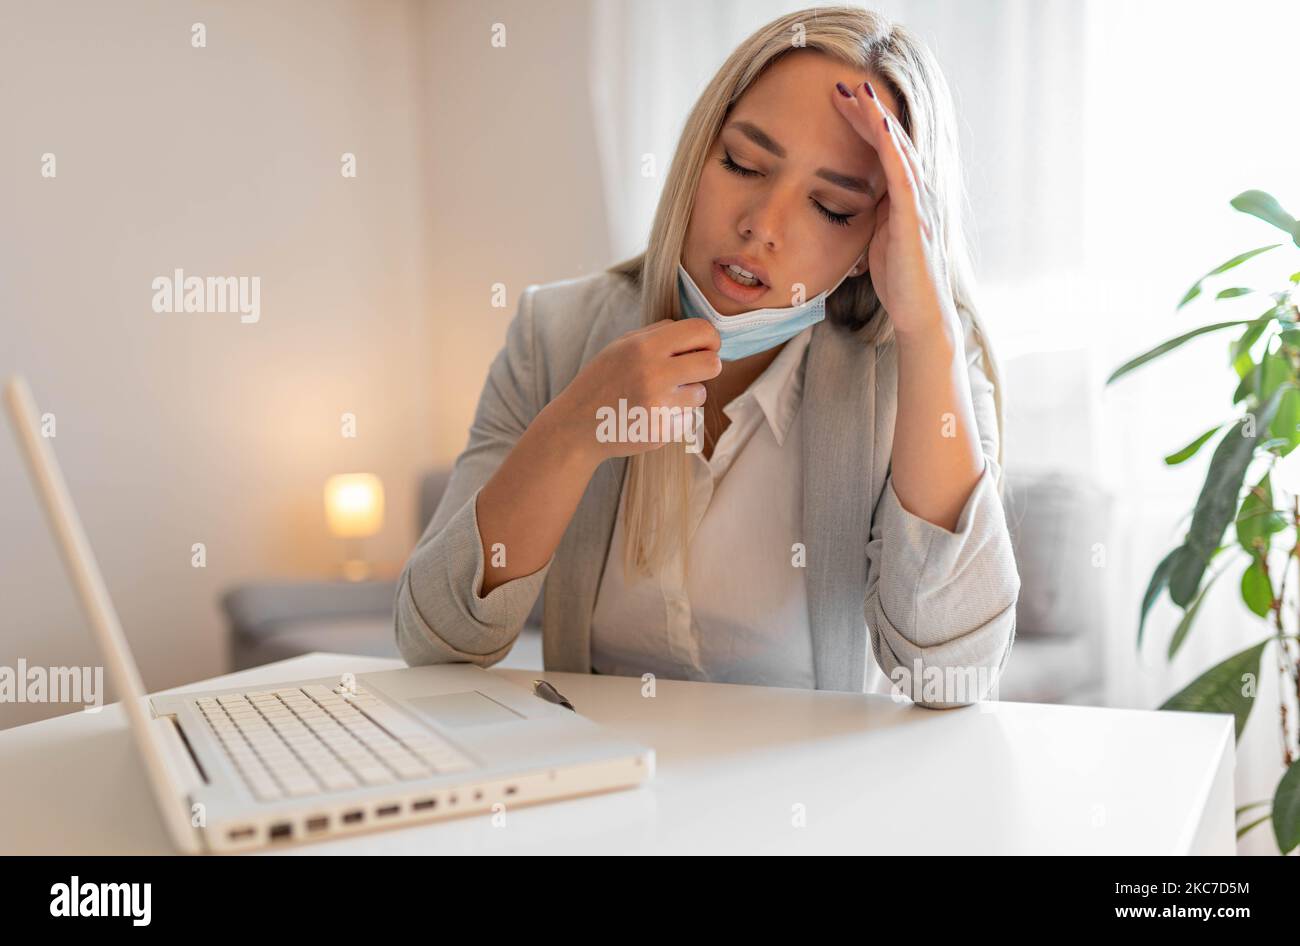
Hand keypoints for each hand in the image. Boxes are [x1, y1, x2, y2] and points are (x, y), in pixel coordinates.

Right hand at [546, 317, 721, 460]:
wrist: (575, 425)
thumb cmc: (602, 380)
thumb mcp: (621, 346)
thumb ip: (658, 334)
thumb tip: (700, 332)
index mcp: (644, 347)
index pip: (701, 330)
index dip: (710, 338)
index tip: (705, 347)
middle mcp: (653, 374)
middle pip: (712, 364)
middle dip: (707, 366)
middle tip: (691, 372)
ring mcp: (658, 406)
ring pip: (700, 394)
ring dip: (687, 395)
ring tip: (658, 396)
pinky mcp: (661, 432)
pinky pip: (687, 419)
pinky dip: (674, 417)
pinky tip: (649, 416)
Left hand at [832, 79, 958, 337]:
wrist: (920, 314)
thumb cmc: (899, 279)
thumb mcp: (876, 236)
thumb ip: (871, 211)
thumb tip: (851, 195)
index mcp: (904, 197)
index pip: (883, 151)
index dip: (863, 125)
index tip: (840, 103)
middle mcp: (917, 195)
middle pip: (892, 143)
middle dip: (868, 114)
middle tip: (844, 87)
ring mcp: (919, 207)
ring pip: (900, 153)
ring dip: (880, 123)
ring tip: (861, 96)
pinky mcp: (915, 224)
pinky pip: (905, 181)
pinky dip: (894, 153)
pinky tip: (882, 132)